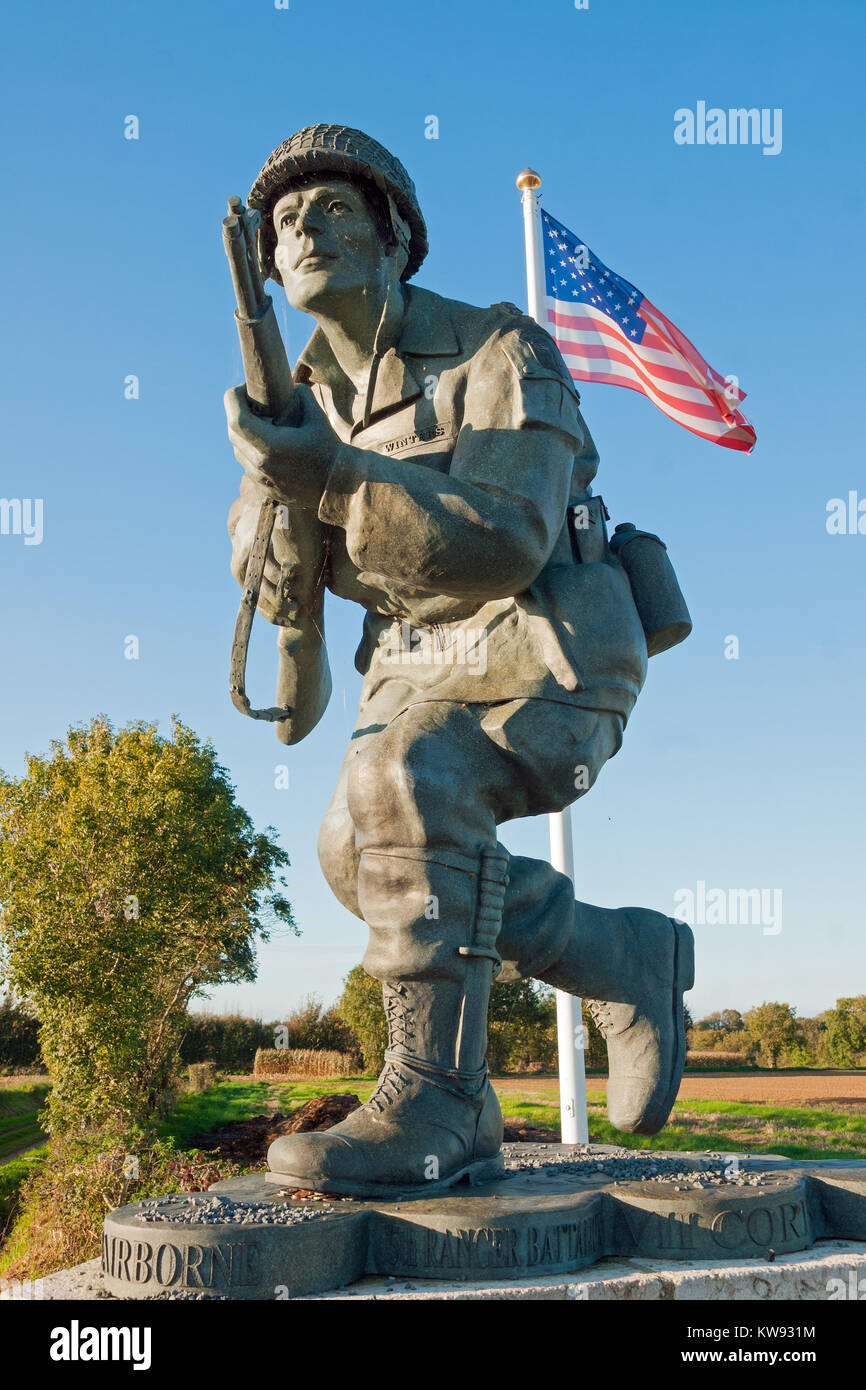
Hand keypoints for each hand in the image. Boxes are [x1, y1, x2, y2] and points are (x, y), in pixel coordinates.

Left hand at [224, 382, 339, 507]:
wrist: (339, 489)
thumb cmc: (330, 451)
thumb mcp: (317, 417)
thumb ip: (301, 396)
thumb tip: (290, 388)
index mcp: (271, 446)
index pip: (236, 419)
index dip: (234, 399)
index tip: (245, 388)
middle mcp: (260, 465)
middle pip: (233, 433)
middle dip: (237, 412)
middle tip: (252, 402)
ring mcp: (260, 479)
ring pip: (238, 450)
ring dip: (243, 433)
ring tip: (261, 424)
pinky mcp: (264, 489)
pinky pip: (247, 465)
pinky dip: (251, 450)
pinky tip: (268, 444)